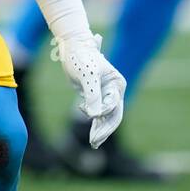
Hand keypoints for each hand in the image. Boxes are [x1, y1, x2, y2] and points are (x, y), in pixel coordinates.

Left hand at [54, 32, 125, 147]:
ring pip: (107, 118)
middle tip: (94, 141)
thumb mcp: (87, 75)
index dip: (103, 112)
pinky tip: (92, 137)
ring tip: (93, 143)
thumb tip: (95, 115)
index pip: (113, 105)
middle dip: (105, 129)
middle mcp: (114, 91)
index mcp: (116, 84)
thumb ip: (93, 95)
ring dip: (101, 130)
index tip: (90, 114)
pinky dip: (96, 125)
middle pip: (113, 115)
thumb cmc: (81, 58)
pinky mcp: (96, 97)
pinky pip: (99, 116)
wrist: (73, 47)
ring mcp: (106, 95)